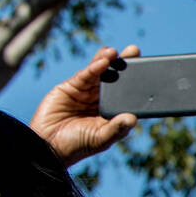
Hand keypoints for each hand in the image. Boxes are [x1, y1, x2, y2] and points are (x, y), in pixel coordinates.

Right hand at [30, 44, 140, 166]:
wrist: (47, 145)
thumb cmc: (76, 145)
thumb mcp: (100, 139)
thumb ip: (116, 129)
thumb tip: (133, 119)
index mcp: (112, 113)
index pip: (127, 96)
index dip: (136, 84)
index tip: (148, 72)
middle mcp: (101, 101)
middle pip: (115, 79)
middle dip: (124, 65)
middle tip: (135, 51)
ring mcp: (86, 92)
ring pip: (100, 73)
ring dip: (108, 61)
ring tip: (116, 52)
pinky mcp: (71, 87)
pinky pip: (85, 75)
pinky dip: (94, 67)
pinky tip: (102, 62)